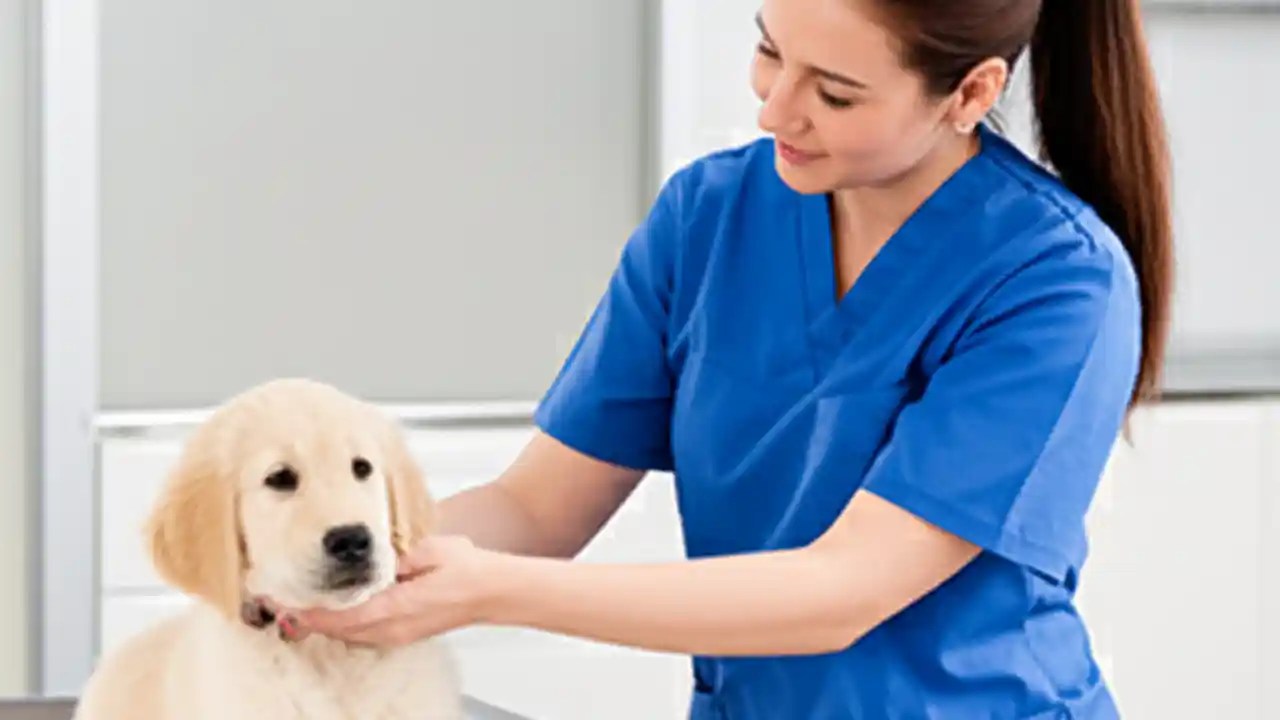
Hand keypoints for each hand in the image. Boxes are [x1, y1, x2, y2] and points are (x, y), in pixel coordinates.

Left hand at [281, 535, 500, 646]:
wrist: (493, 592)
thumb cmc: (468, 570)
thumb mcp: (429, 550)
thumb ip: (394, 553)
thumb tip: (362, 553)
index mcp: (396, 607)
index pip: (337, 617)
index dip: (304, 611)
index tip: (279, 599)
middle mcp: (391, 629)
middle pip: (334, 630)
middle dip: (305, 616)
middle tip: (278, 595)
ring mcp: (396, 635)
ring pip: (345, 634)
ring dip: (321, 620)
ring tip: (298, 598)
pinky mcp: (400, 634)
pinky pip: (359, 633)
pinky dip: (340, 621)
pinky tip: (335, 604)